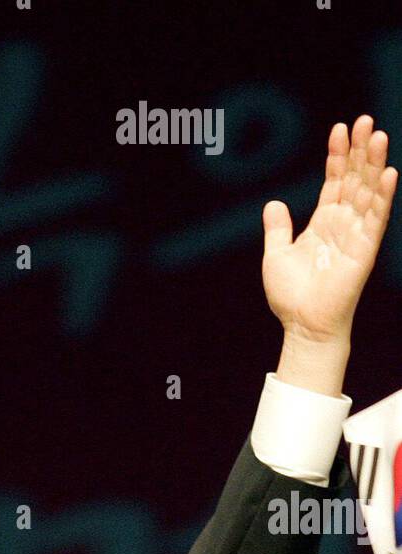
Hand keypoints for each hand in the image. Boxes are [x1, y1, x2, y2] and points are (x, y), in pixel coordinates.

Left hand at [263, 116, 396, 345]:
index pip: (335, 180)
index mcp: (324, 221)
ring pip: (368, 191)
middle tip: (364, 119)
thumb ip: (277, 229)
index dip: (337, 155)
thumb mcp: (276, 255)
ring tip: (377, 135)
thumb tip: (273, 203)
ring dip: (374, 164)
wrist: (302, 325)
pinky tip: (389, 173)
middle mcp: (344, 223)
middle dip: (359, 149)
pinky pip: (377, 218)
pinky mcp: (364, 250)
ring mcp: (356, 234)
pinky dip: (382, 196)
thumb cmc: (291, 296)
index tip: (339, 128)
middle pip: (356, 178)